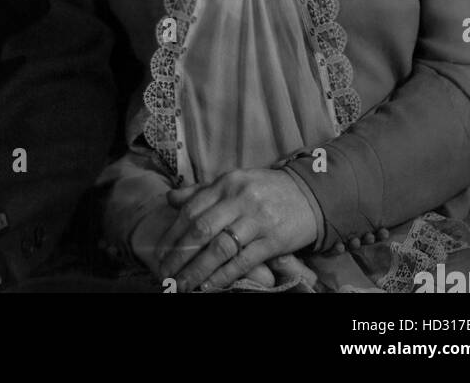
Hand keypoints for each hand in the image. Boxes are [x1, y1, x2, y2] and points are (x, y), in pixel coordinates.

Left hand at [155, 169, 317, 292]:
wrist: (309, 193)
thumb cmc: (265, 190)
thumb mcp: (233, 182)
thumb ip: (201, 192)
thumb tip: (170, 200)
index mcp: (226, 183)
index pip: (192, 210)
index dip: (173, 235)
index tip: (160, 255)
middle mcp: (239, 198)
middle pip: (202, 229)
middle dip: (180, 255)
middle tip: (165, 276)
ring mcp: (257, 219)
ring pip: (220, 247)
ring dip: (197, 270)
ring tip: (183, 286)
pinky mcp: (274, 240)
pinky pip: (243, 261)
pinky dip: (224, 276)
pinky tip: (210, 287)